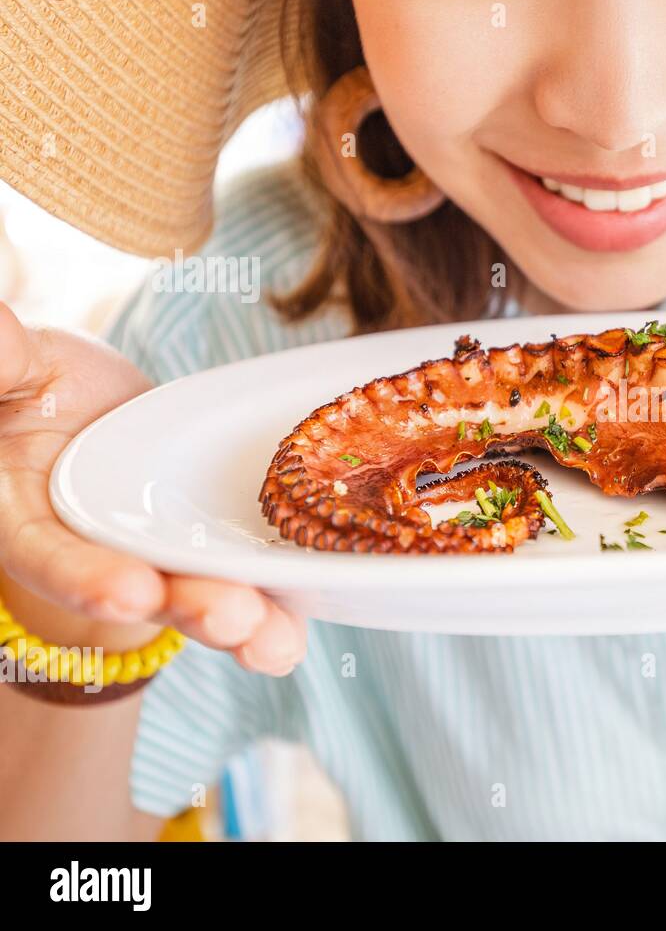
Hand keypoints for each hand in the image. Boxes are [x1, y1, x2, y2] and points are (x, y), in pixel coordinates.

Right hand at [0, 303, 304, 674]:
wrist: (84, 408)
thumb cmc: (33, 384)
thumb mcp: (16, 366)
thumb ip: (4, 362)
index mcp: (22, 511)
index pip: (47, 553)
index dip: (84, 578)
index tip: (130, 593)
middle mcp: (91, 549)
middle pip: (138, 588)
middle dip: (188, 606)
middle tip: (233, 617)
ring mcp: (155, 556)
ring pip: (196, 598)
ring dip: (241, 624)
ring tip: (276, 642)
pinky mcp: (209, 549)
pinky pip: (245, 584)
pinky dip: (276, 612)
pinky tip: (297, 634)